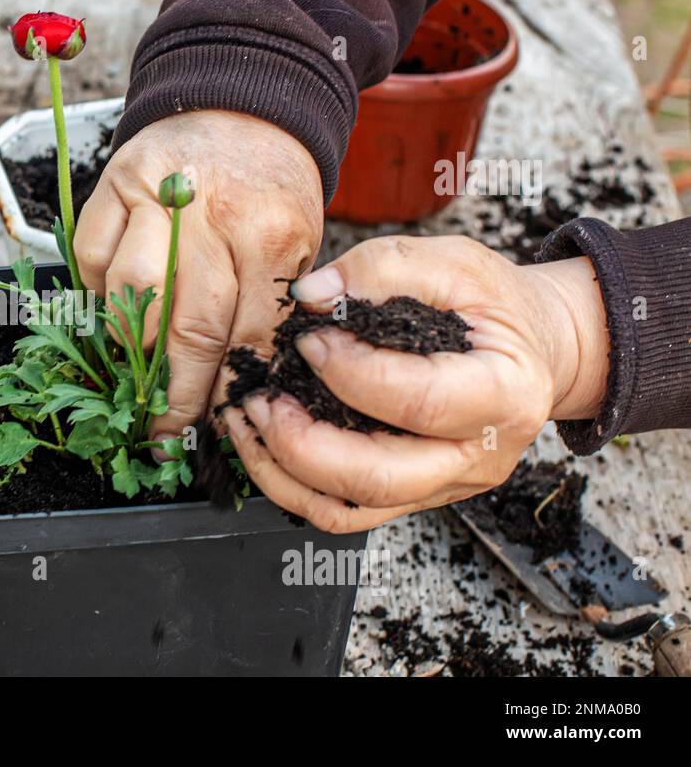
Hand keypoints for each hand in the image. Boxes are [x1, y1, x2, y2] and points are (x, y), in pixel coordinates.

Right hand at [75, 111, 323, 444]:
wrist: (245, 102)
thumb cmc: (272, 185)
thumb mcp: (302, 242)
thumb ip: (275, 307)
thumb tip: (248, 386)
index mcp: (272, 233)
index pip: (247, 336)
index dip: (229, 393)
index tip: (217, 431)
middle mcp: (213, 214)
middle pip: (187, 327)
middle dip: (175, 393)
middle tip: (166, 434)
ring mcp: (156, 196)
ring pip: (130, 294)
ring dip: (131, 344)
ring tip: (138, 371)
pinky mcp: (114, 183)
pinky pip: (91, 256)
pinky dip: (97, 291)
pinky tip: (116, 306)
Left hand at [223, 235, 609, 532]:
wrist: (530, 347)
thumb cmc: (493, 305)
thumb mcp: (453, 263)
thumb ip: (381, 269)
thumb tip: (310, 296)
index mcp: (504, 396)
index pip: (417, 401)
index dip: (349, 373)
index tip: (307, 340)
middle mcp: (478, 457)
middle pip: (376, 478)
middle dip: (300, 441)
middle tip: (260, 397)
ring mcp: (443, 486)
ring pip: (349, 509)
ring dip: (282, 470)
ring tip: (248, 419)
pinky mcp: (411, 496)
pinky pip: (341, 513)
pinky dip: (291, 485)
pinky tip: (263, 442)